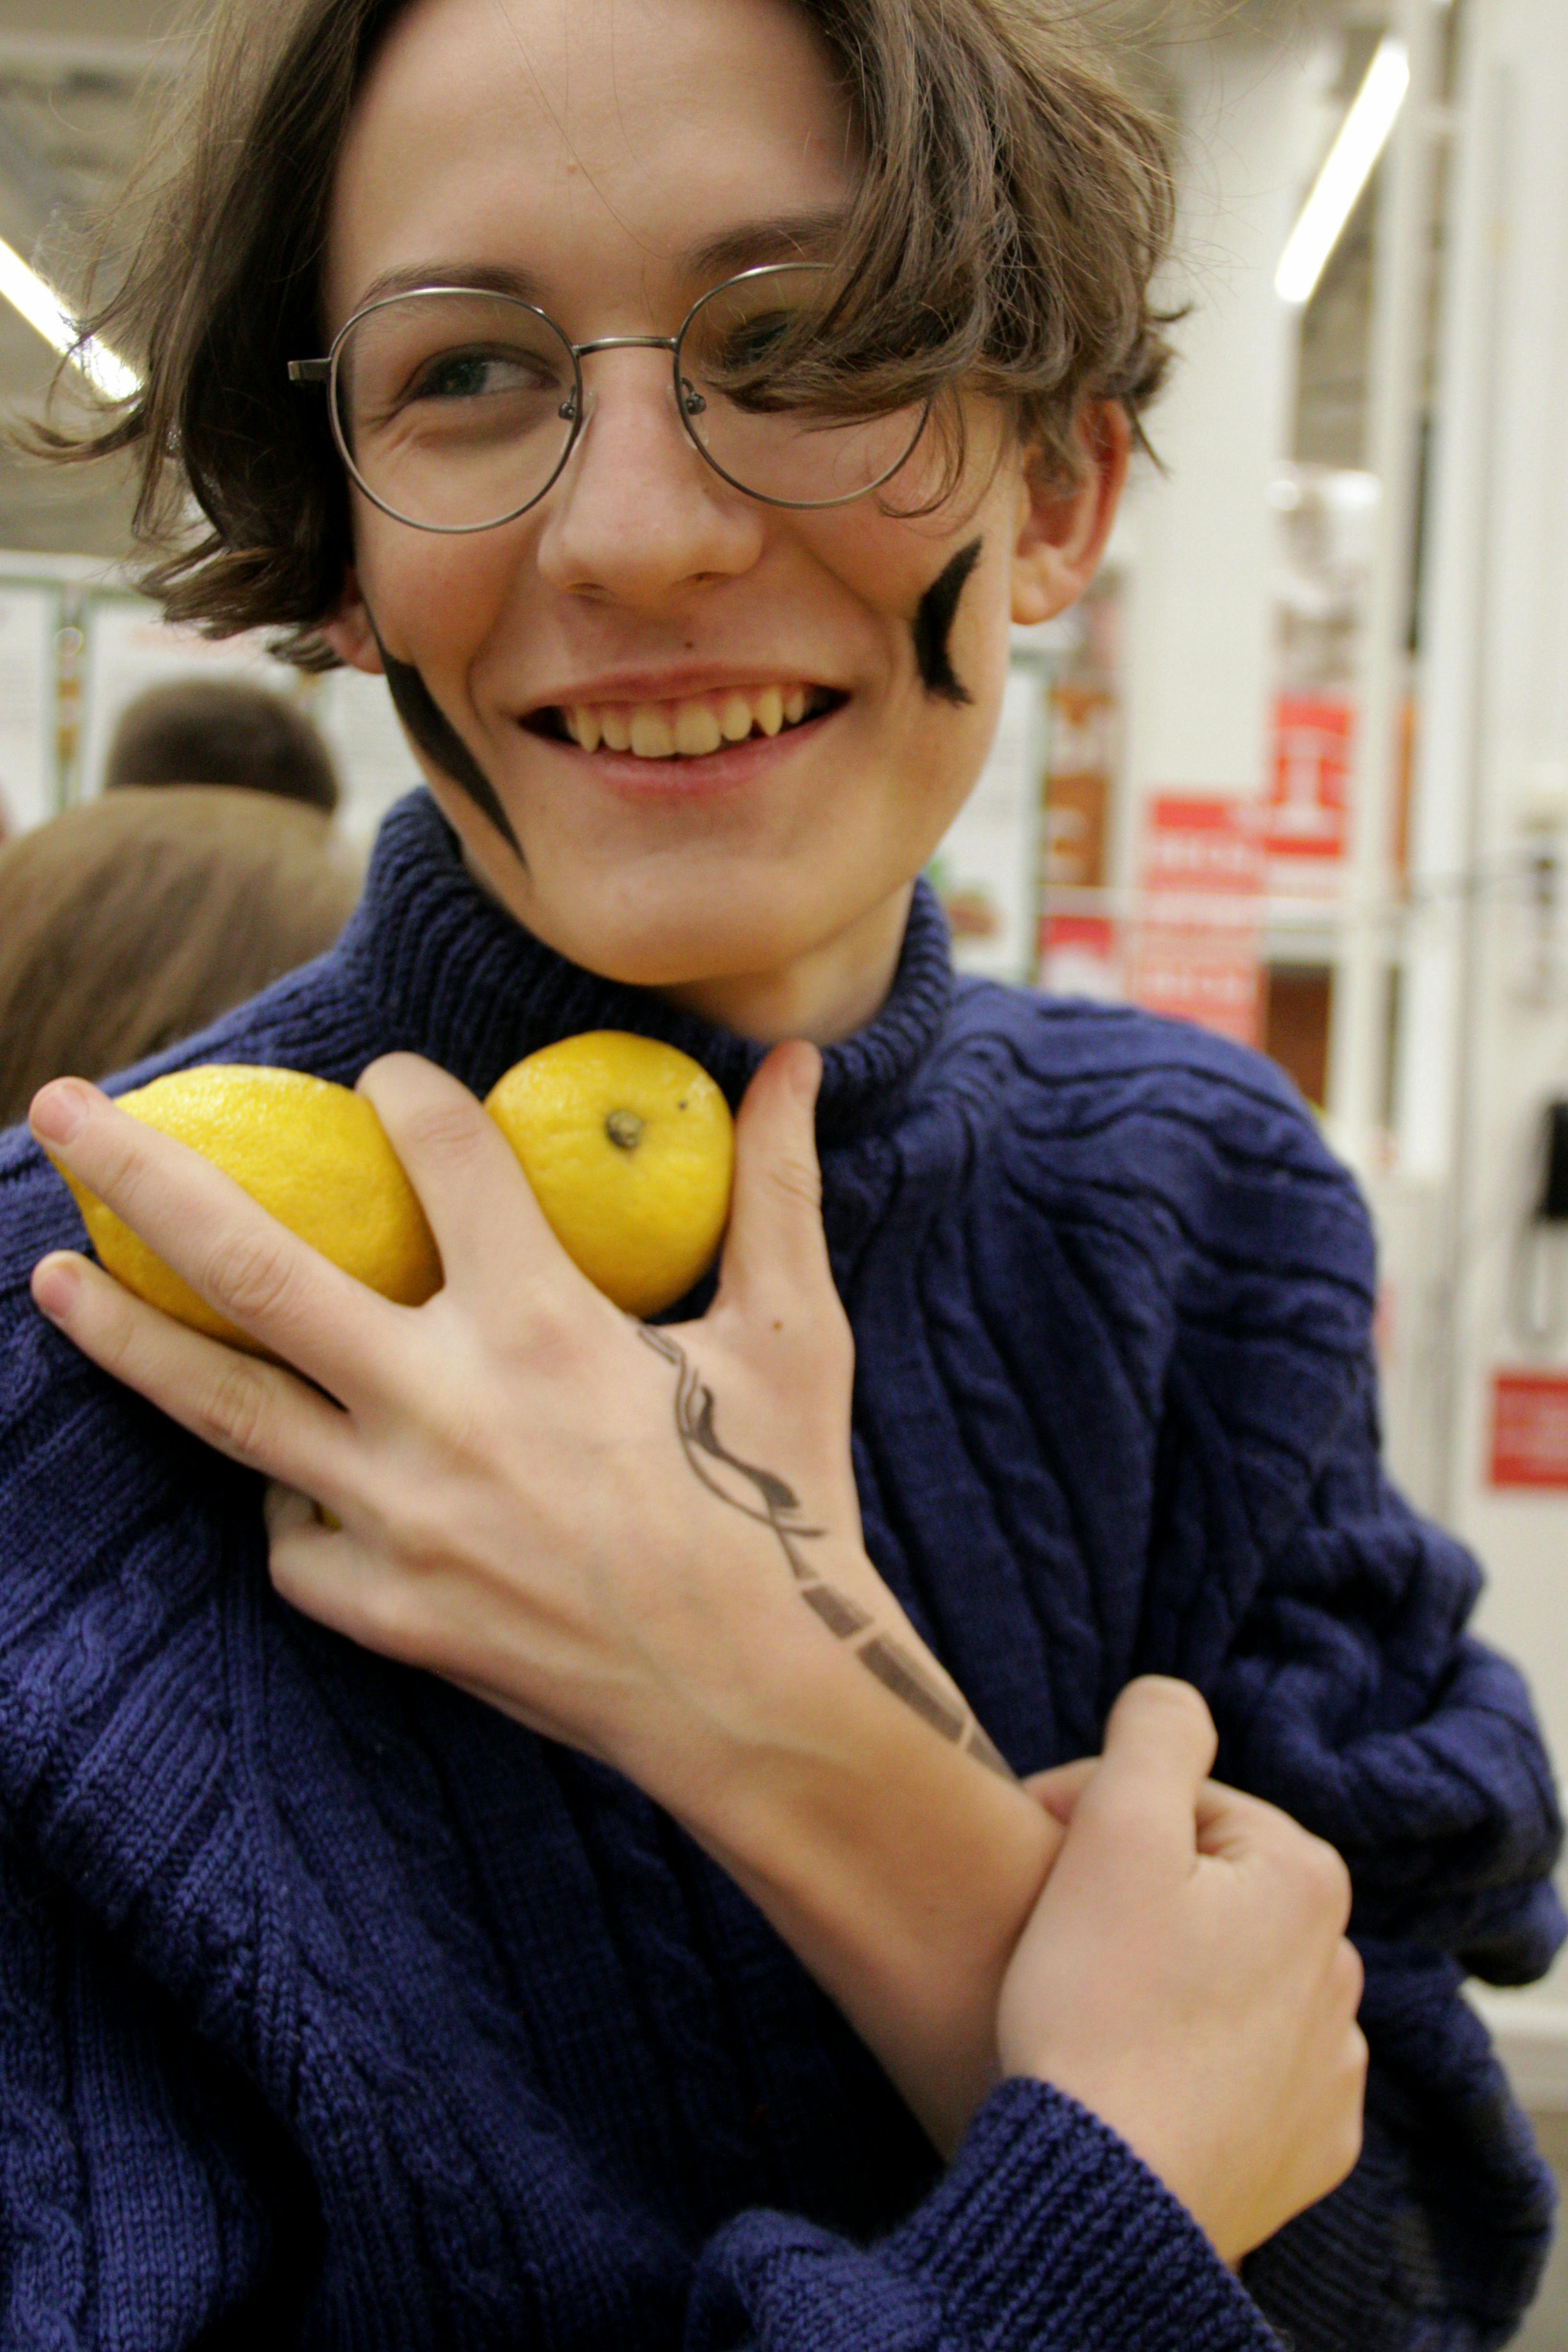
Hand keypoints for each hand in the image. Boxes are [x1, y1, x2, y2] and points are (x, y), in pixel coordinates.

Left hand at [28, 1042, 972, 1793]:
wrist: (759, 1698)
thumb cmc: (781, 1500)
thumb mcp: (793, 1335)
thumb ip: (778, 1190)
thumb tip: (800, 1065)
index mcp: (547, 1326)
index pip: (443, 1154)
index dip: (407, 1092)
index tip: (390, 1083)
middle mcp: (446, 1412)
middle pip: (254, 1266)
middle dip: (142, 1174)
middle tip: (60, 1106)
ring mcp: (398, 1519)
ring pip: (222, 1408)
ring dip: (124, 1335)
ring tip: (53, 1280)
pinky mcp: (382, 1611)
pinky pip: (292, 1534)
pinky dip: (286, 1492)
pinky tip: (292, 1469)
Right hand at [997, 1678, 1366, 2265]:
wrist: (1104, 2195)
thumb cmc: (1099, 2005)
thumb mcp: (1114, 1825)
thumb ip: (1154, 1729)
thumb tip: (1176, 1703)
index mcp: (1305, 1879)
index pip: (1180, 1804)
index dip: (1092, 1813)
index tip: (1032, 1850)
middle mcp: (1340, 1970)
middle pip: (1206, 1889)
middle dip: (1129, 1892)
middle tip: (1051, 1929)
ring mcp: (1328, 2068)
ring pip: (1225, 1976)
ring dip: (1163, 1972)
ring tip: (1088, 2001)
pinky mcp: (1305, 2146)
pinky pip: (1242, 2070)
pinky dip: (1190, 2058)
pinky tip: (1136, 2068)